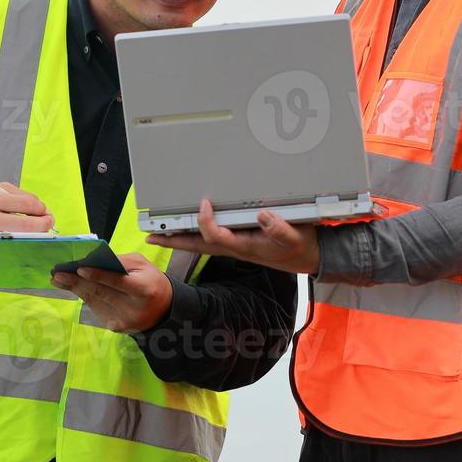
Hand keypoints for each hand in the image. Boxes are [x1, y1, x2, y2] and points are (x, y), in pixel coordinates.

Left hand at [50, 253, 172, 333]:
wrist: (163, 309)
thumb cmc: (150, 281)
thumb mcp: (142, 265)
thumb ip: (120, 261)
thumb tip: (93, 259)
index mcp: (143, 290)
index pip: (117, 282)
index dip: (98, 275)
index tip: (79, 269)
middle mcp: (133, 308)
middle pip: (101, 293)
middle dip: (77, 282)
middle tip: (58, 274)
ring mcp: (123, 321)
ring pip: (94, 302)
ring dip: (75, 289)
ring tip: (59, 279)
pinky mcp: (116, 327)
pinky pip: (96, 309)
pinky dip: (84, 297)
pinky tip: (73, 288)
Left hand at [147, 198, 320, 274]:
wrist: (310, 256)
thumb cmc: (300, 246)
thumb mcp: (295, 236)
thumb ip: (279, 228)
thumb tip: (262, 215)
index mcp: (246, 246)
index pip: (216, 237)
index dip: (205, 222)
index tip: (203, 204)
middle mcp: (235, 247)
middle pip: (197, 245)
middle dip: (173, 241)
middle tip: (151, 237)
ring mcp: (235, 246)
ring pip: (201, 244)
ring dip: (179, 239)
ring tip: (159, 233)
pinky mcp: (239, 242)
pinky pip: (210, 240)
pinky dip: (195, 235)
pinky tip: (186, 230)